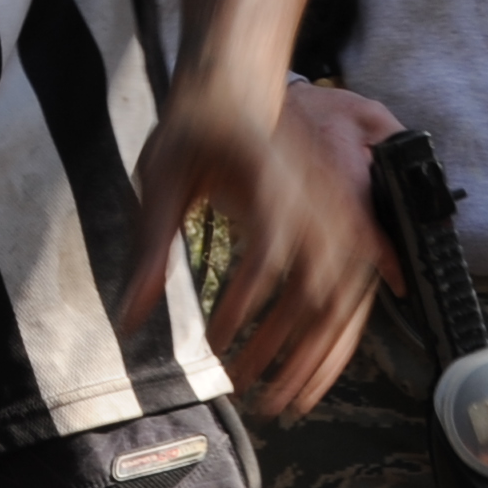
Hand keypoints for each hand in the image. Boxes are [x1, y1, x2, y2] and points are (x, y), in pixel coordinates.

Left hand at [123, 73, 393, 427]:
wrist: (237, 86)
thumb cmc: (194, 130)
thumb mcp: (158, 179)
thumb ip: (148, 249)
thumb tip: (130, 318)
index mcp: (269, 187)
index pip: (265, 262)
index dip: (243, 313)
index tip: (215, 349)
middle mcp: (315, 205)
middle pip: (315, 295)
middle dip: (286, 356)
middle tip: (254, 398)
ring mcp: (338, 217)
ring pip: (344, 303)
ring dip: (318, 359)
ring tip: (286, 401)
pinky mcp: (346, 226)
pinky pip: (357, 292)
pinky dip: (343, 337)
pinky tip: (323, 371)